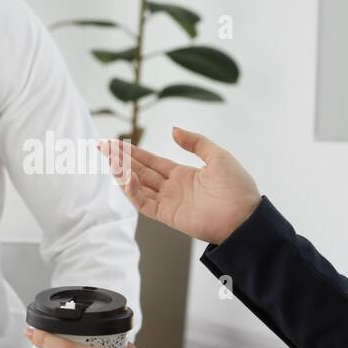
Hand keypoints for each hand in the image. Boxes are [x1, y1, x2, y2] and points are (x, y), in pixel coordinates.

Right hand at [100, 126, 260, 244]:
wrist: (246, 217)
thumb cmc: (237, 188)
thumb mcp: (218, 156)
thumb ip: (195, 142)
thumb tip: (173, 130)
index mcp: (183, 174)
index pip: (151, 161)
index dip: (133, 152)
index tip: (115, 142)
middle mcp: (172, 188)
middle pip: (140, 171)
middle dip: (121, 159)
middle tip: (102, 146)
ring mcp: (169, 202)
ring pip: (138, 186)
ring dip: (122, 172)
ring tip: (109, 158)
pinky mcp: (168, 216)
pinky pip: (145, 203)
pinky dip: (133, 192)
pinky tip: (125, 177)